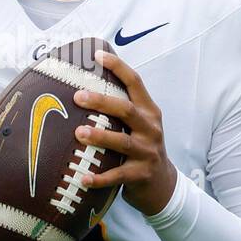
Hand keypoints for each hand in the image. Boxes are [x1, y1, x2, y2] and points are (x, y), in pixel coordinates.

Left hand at [71, 49, 177, 215]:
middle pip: (126, 110)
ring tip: (79, 133)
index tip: (97, 56)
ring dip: (100, 136)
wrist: (162, 183)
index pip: (135, 83)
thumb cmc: (141, 147)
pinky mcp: (141, 174)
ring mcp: (148, 152)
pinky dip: (100, 177)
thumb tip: (85, 85)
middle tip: (77, 96)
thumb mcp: (139, 125)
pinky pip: (118, 175)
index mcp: (149, 111)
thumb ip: (121, 108)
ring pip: (122, 142)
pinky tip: (83, 178)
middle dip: (102, 102)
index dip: (118, 67)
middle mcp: (151, 128)